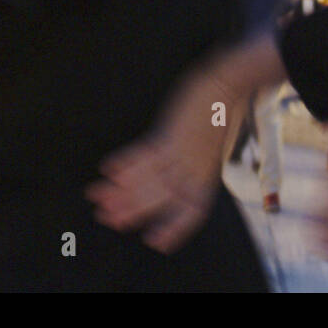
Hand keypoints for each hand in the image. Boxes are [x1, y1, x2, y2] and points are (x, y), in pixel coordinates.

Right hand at [86, 31, 283, 253]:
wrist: (229, 85)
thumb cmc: (221, 112)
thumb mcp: (213, 146)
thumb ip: (196, 164)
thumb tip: (173, 173)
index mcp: (207, 175)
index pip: (192, 211)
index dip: (174, 228)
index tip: (155, 243)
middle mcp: (195, 169)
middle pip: (160, 199)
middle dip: (131, 210)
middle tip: (105, 218)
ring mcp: (183, 153)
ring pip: (148, 180)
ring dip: (121, 190)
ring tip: (97, 198)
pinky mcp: (172, 134)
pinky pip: (145, 154)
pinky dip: (126, 162)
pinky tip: (108, 168)